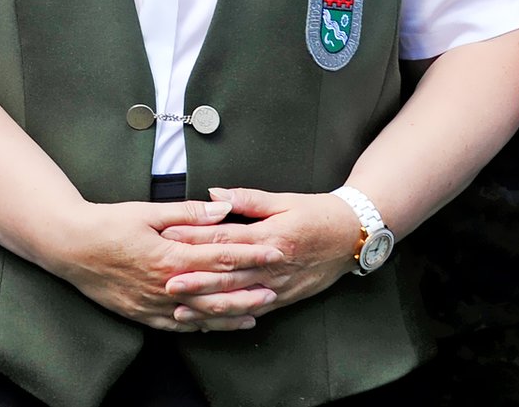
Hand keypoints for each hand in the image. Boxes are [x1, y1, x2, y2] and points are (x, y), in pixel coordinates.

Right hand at [53, 199, 283, 331]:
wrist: (70, 247)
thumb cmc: (107, 224)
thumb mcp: (147, 210)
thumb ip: (188, 212)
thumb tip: (222, 209)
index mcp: (169, 256)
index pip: (221, 256)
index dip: (251, 255)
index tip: (274, 251)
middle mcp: (166, 285)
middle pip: (217, 291)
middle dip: (249, 289)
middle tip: (276, 287)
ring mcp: (154, 304)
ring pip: (201, 314)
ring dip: (231, 313)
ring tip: (256, 311)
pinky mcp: (142, 314)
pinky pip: (179, 326)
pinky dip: (201, 326)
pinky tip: (216, 324)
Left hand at [158, 188, 361, 323]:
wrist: (352, 237)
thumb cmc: (317, 214)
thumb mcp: (284, 200)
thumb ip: (248, 199)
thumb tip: (214, 194)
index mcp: (270, 236)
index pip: (225, 237)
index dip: (196, 238)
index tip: (169, 237)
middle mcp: (272, 264)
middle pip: (228, 274)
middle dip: (195, 280)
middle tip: (166, 282)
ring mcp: (278, 285)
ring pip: (238, 299)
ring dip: (207, 306)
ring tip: (179, 309)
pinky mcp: (283, 298)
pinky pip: (252, 311)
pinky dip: (230, 318)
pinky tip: (209, 322)